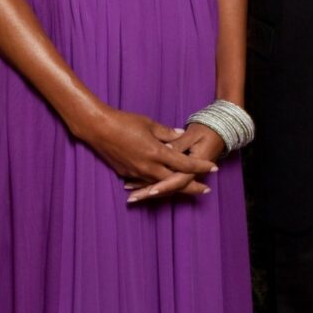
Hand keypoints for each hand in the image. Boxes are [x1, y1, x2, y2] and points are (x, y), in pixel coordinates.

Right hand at [65, 97, 217, 203]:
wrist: (99, 129)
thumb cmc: (125, 122)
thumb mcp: (149, 123)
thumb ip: (167, 132)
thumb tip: (180, 135)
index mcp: (156, 152)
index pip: (184, 163)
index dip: (200, 166)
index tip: (213, 168)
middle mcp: (149, 167)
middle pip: (175, 182)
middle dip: (192, 187)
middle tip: (205, 190)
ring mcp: (137, 173)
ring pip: (161, 185)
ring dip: (175, 188)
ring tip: (187, 189)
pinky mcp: (127, 175)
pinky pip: (146, 183)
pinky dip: (157, 185)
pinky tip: (163, 185)